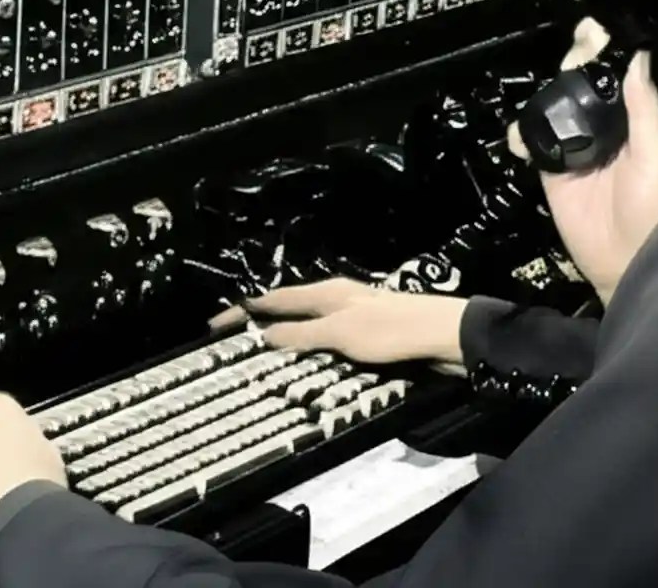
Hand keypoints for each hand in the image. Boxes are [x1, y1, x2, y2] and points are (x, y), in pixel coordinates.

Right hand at [209, 278, 468, 364]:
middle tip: (232, 342)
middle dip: (259, 322)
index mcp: (326, 292)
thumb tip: (265, 335)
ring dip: (283, 338)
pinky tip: (305, 365)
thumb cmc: (392, 331)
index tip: (214, 324)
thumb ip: (303, 335)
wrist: (443, 338)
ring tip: (259, 356)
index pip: (274, 299)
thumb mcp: (341, 334)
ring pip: (306, 326)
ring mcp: (352, 316)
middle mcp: (336, 299)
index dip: (244, 311)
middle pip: (288, 309)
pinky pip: (325, 342)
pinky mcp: (367, 336)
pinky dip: (307, 350)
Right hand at [509, 18, 657, 305]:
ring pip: (552, 111)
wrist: (629, 261)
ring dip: (544, 96)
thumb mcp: (655, 153)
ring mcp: (573, 151)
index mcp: (631, 124)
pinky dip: (521, 135)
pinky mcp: (550, 173)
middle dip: (573, 65)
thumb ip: (643, 107)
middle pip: (578, 89)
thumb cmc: (653, 206)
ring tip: (545, 87)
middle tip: (574, 48)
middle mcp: (601, 132)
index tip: (593, 31)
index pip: (612, 80)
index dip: (603, 55)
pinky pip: (531, 145)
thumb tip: (638, 56)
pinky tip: (522, 131)